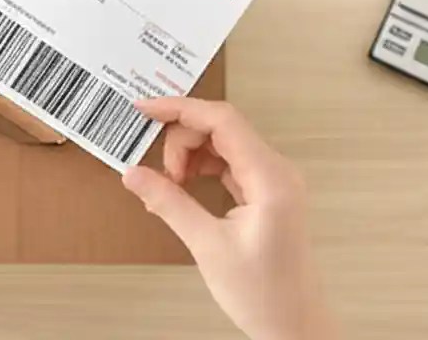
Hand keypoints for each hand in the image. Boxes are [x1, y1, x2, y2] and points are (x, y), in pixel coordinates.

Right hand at [123, 97, 337, 339]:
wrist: (294, 325)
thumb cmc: (263, 293)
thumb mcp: (207, 246)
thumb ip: (169, 203)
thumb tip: (133, 174)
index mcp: (269, 177)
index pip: (222, 120)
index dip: (180, 109)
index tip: (144, 108)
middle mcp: (275, 171)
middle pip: (220, 128)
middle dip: (182, 142)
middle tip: (160, 177)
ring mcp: (272, 181)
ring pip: (222, 144)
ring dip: (190, 156)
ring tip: (170, 188)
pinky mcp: (265, 193)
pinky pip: (229, 164)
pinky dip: (202, 169)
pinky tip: (182, 189)